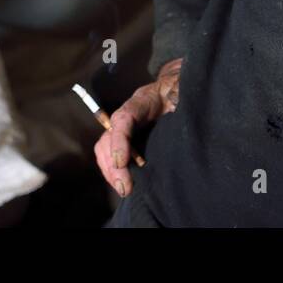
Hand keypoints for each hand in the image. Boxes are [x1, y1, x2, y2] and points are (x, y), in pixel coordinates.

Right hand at [93, 58, 181, 196]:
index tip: (121, 162)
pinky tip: (121, 184)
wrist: (169, 93)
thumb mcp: (179, 95)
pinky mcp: (122, 141)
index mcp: (139, 103)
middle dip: (113, 165)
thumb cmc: (175, 94)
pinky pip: (107, 155)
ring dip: (110, 171)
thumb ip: (177, 100)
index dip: (119, 142)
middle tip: (125, 187)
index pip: (123, 120)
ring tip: (123, 189)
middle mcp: (124, 117)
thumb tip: (176, 108)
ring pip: (103, 149)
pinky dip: (110, 171)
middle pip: (109, 139)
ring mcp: (120, 128)